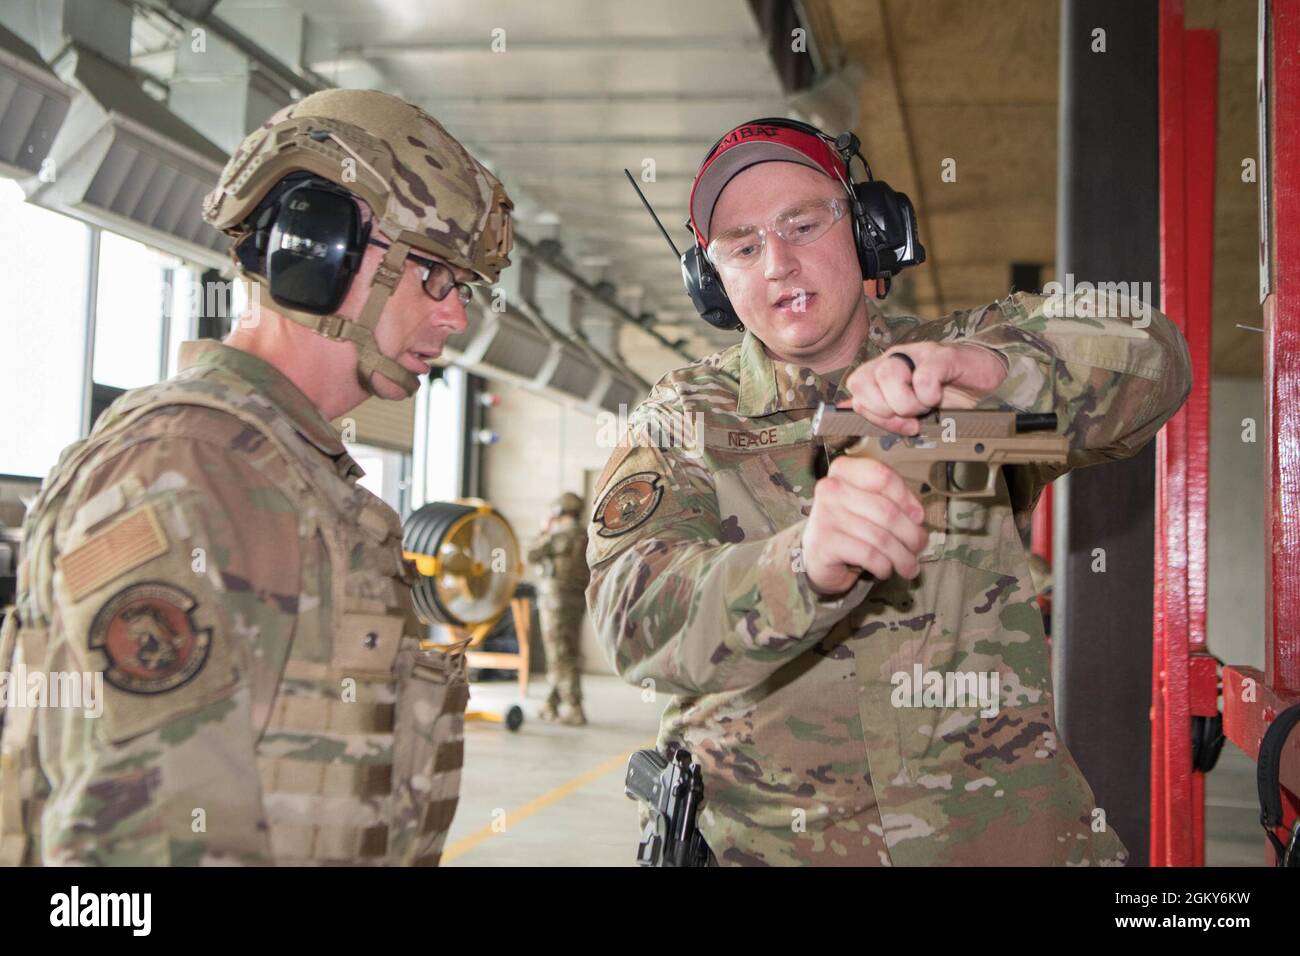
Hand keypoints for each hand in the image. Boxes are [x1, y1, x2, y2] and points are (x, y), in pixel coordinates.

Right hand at [801, 455, 928, 595]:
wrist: (817, 557)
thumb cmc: (849, 528)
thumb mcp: (870, 507)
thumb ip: (894, 503)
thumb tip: (917, 518)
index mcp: (843, 471)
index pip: (884, 477)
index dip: (907, 499)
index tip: (917, 517)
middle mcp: (830, 489)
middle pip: (887, 511)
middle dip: (911, 534)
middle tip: (918, 548)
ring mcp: (825, 515)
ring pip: (881, 537)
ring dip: (902, 556)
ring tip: (908, 566)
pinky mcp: (825, 543)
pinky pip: (869, 555)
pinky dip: (883, 566)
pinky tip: (884, 570)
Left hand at [842, 342, 1007, 434]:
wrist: (987, 384)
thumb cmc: (948, 398)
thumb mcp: (910, 413)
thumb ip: (882, 412)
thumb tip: (852, 409)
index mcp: (883, 372)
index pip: (856, 387)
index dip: (872, 412)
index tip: (895, 424)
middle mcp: (896, 358)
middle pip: (866, 381)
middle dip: (888, 410)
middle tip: (913, 415)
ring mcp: (918, 354)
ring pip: (888, 376)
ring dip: (908, 403)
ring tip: (926, 406)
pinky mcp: (942, 355)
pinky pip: (922, 377)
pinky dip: (929, 395)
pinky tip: (938, 397)